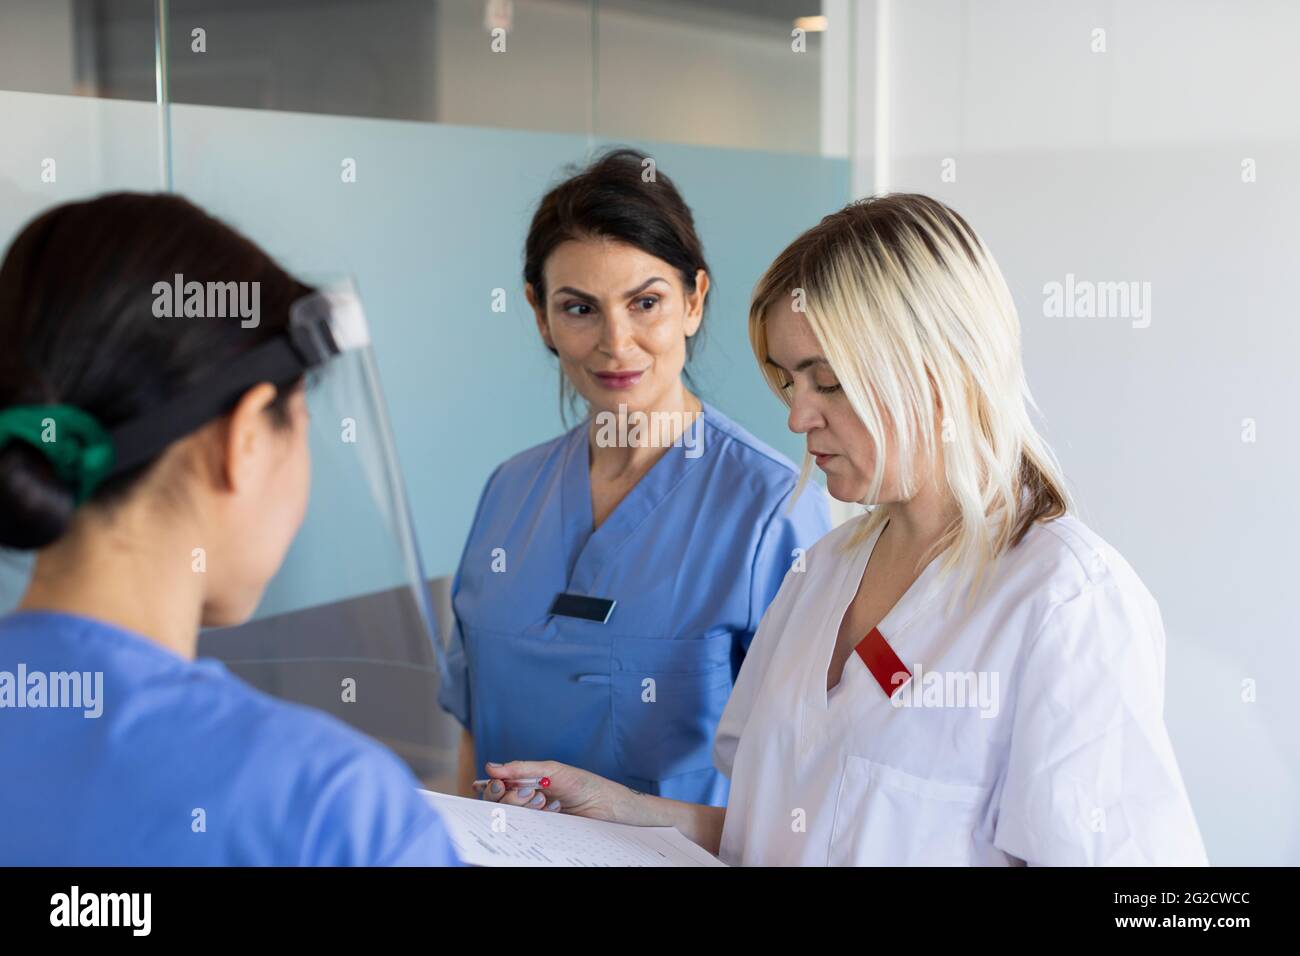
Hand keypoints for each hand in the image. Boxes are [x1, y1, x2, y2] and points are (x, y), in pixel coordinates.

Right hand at [480, 759, 635, 822]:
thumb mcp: (549, 770)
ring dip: (525, 806)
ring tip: (545, 799)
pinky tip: (553, 810)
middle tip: (531, 792)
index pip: (495, 788)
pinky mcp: (540, 832)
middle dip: (511, 798)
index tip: (501, 785)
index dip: (493, 787)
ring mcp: (531, 818)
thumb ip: (520, 769)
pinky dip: (537, 817)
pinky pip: (526, 829)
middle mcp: (523, 802)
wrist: (604, 804)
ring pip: (509, 818)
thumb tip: (490, 767)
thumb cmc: (580, 783)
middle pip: (497, 804)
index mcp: (523, 783)